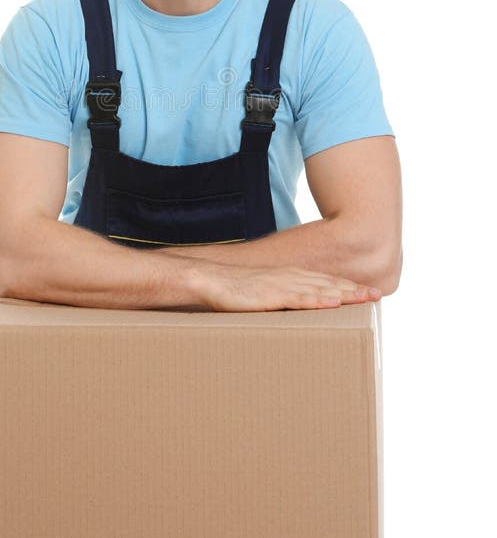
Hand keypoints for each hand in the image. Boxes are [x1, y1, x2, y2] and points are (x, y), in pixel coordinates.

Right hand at [189, 262, 381, 312]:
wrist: (212, 280)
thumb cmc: (234, 290)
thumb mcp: (263, 293)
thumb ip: (279, 299)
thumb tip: (289, 312)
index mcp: (290, 276)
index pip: (325, 281)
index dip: (347, 285)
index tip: (367, 291)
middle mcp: (291, 277)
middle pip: (329, 283)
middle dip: (355, 289)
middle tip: (377, 294)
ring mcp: (283, 285)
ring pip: (321, 290)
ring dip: (345, 294)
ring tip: (366, 298)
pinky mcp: (271, 295)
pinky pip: (300, 298)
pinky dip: (319, 300)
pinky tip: (334, 302)